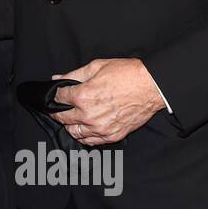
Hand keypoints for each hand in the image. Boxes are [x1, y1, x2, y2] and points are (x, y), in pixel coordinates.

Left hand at [50, 58, 164, 145]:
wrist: (152, 86)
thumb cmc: (127, 74)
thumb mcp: (96, 67)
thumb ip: (74, 74)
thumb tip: (57, 78)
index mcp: (83, 96)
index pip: (58, 99)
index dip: (56, 95)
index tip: (58, 95)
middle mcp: (89, 115)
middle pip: (63, 118)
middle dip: (59, 111)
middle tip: (61, 107)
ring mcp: (100, 128)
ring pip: (74, 132)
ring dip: (70, 125)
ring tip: (74, 118)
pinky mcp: (112, 135)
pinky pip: (91, 141)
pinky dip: (85, 136)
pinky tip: (85, 128)